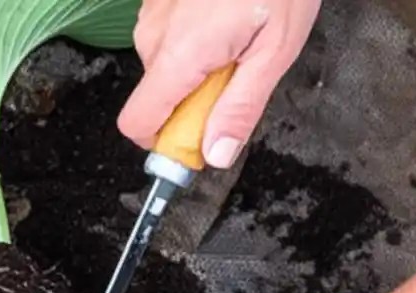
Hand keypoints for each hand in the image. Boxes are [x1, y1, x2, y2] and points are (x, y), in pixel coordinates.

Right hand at [119, 0, 320, 167]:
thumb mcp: (276, 51)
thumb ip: (242, 107)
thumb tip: (215, 154)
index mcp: (181, 53)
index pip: (139, 122)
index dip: (164, 143)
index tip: (198, 143)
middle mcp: (154, 34)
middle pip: (158, 98)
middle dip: (195, 101)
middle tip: (240, 73)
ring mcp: (152, 13)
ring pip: (165, 69)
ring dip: (197, 68)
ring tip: (238, 36)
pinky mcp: (157, 0)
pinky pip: (167, 40)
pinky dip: (194, 42)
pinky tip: (225, 17)